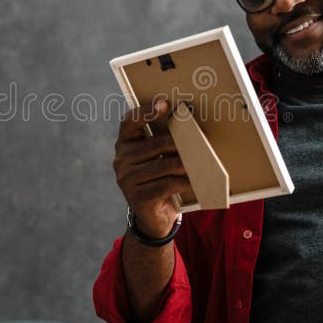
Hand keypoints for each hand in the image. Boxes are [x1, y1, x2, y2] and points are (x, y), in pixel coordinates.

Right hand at [113, 100, 189, 238]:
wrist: (153, 217)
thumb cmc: (158, 181)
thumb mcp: (157, 159)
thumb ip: (162, 143)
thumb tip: (189, 130)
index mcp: (124, 144)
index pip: (130, 122)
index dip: (146, 111)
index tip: (165, 104)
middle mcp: (121, 160)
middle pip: (156, 144)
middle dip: (181, 143)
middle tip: (201, 141)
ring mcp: (127, 179)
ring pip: (164, 165)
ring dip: (186, 164)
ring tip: (202, 163)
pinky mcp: (137, 197)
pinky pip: (167, 184)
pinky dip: (184, 182)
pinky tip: (194, 182)